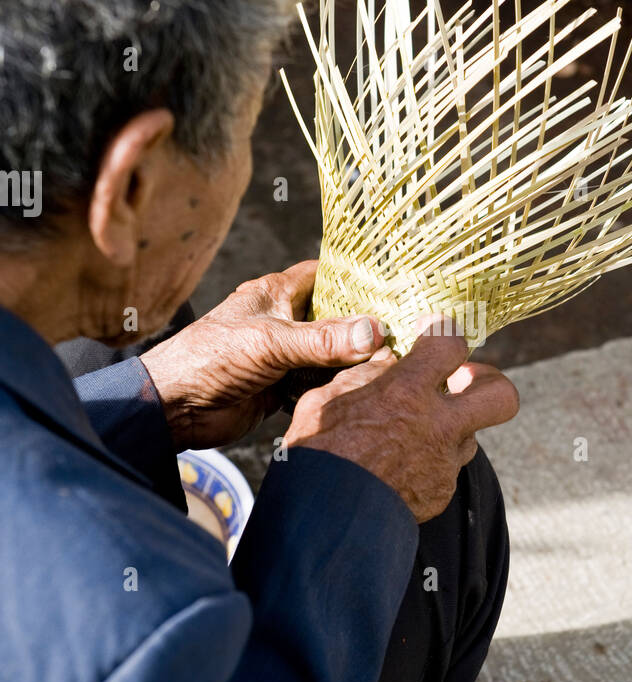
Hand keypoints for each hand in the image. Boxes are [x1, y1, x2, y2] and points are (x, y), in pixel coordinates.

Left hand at [141, 261, 385, 450]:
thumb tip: (375, 332)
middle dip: (366, 324)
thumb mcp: (270, 343)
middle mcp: (284, 320)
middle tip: (407, 330)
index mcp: (277, 293)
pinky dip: (338, 387)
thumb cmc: (210, 359)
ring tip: (397, 362)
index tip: (396, 283)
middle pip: (335, 316)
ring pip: (332, 353)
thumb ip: (322, 341)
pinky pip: (320, 383)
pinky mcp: (283, 386)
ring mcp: (285, 355)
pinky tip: (366, 391)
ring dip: (355, 360)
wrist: (174, 407)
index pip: (325, 274)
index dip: (357, 276)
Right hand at [284, 319, 519, 521]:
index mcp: (408, 393)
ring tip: (409, 432)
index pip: (451, 344)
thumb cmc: (317, 455)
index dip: (445, 333)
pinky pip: (445, 469)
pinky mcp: (439, 494)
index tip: (432, 335)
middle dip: (488, 381)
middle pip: (502, 395)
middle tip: (461, 380)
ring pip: (469, 436)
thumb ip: (364, 375)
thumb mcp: (328, 400)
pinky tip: (396, 468)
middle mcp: (438, 427)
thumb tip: (386, 359)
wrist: (323, 521)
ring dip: (449, 428)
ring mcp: (444, 464)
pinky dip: (427, 463)